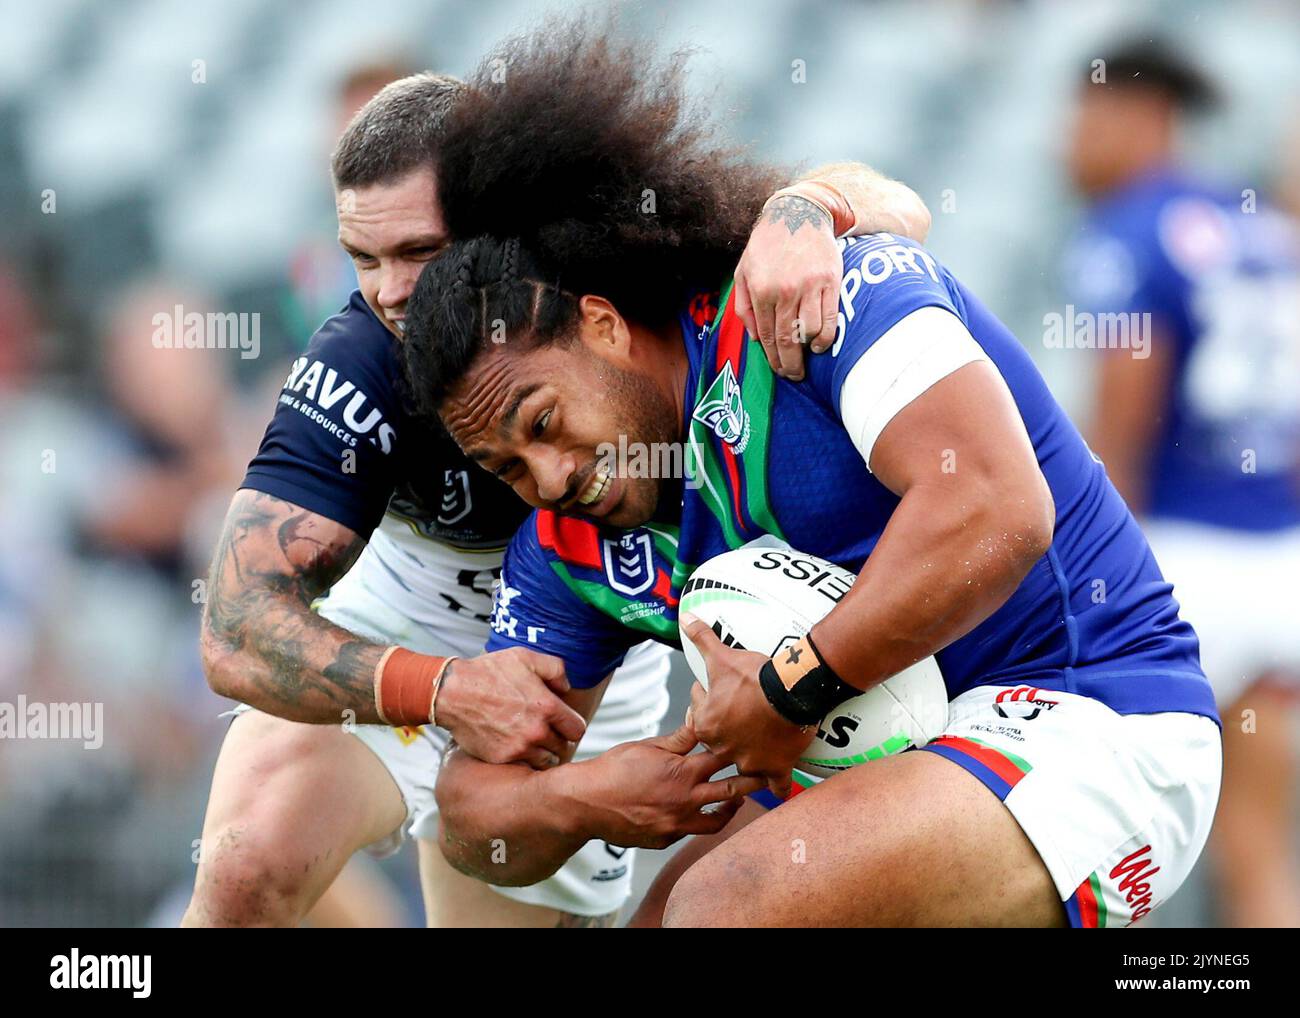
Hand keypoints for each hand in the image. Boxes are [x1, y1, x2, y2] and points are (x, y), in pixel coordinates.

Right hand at [434, 648, 586, 768]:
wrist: (453, 693)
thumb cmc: (490, 672)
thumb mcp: (526, 658)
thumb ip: (555, 670)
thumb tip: (566, 689)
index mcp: (547, 707)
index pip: (577, 730)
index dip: (571, 726)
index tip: (563, 724)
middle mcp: (536, 731)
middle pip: (563, 748)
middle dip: (557, 739)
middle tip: (545, 731)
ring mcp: (519, 748)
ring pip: (545, 761)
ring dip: (542, 752)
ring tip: (531, 741)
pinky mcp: (502, 759)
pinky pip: (523, 766)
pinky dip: (522, 759)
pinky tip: (514, 746)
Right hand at [566, 724, 764, 848]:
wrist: (586, 804)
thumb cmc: (613, 771)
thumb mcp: (649, 746)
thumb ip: (680, 739)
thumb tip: (700, 720)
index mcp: (682, 773)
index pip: (722, 760)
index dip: (739, 751)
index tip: (753, 745)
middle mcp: (685, 801)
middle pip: (732, 790)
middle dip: (753, 782)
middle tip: (767, 777)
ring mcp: (677, 824)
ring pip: (717, 819)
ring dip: (731, 808)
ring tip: (738, 799)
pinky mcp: (666, 839)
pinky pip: (692, 831)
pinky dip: (699, 819)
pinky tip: (698, 809)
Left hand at [680, 614, 815, 798]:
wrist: (790, 692)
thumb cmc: (754, 677)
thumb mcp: (722, 656)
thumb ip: (701, 638)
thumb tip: (685, 617)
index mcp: (704, 724)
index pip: (699, 715)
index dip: (710, 700)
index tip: (722, 693)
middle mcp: (722, 748)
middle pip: (719, 741)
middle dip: (726, 732)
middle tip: (739, 718)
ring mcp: (748, 761)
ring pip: (743, 766)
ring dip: (746, 760)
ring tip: (754, 748)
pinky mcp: (775, 767)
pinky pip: (775, 785)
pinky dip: (777, 786)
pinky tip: (777, 786)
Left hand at [734, 194, 842, 380]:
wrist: (798, 214)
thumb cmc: (767, 245)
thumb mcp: (743, 271)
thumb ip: (744, 305)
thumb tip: (754, 338)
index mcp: (762, 290)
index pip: (767, 335)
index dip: (773, 357)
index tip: (779, 370)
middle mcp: (785, 290)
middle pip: (788, 339)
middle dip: (790, 363)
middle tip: (794, 376)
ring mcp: (809, 286)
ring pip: (809, 331)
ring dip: (808, 352)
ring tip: (807, 360)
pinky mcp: (830, 280)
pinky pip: (830, 318)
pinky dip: (826, 337)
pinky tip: (820, 345)